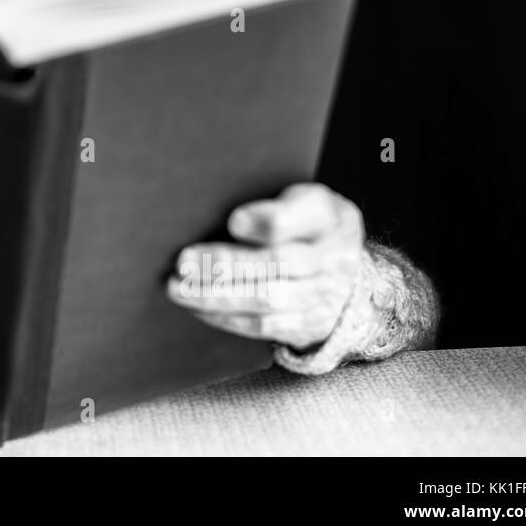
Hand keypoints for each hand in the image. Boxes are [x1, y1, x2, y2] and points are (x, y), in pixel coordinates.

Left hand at [165, 183, 363, 349]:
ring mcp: (324, 295)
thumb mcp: (300, 200)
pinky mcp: (309, 326)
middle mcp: (332, 257)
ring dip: (215, 295)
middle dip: (225, 263)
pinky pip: (264, 326)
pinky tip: (197, 307)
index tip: (233, 221)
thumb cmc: (305, 226)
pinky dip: (225, 317)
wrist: (348, 275)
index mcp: (328, 215)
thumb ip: (268, 202)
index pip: (305, 216)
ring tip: (177, 288)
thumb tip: (209, 205)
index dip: (268, 221)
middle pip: (278, 262)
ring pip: (267, 299)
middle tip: (184, 261)